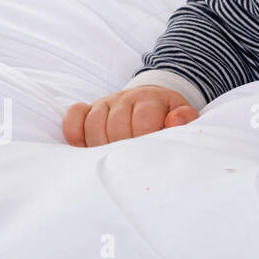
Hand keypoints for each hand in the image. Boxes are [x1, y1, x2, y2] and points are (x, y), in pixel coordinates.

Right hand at [63, 86, 198, 146]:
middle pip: (116, 124)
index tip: (148, 153)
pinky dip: (75, 132)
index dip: (144, 139)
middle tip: (128, 160)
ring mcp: (106, 102)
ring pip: (94, 122)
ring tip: (109, 157)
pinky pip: (74, 116)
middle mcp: (126, 98)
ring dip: (99, 144)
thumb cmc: (166, 115)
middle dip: (121, 146)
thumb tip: (176, 120)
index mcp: (151, 100)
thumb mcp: (181, 115)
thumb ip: (184, 119)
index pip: (143, 120)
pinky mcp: (90, 108)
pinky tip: (83, 146)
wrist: (153, 100)